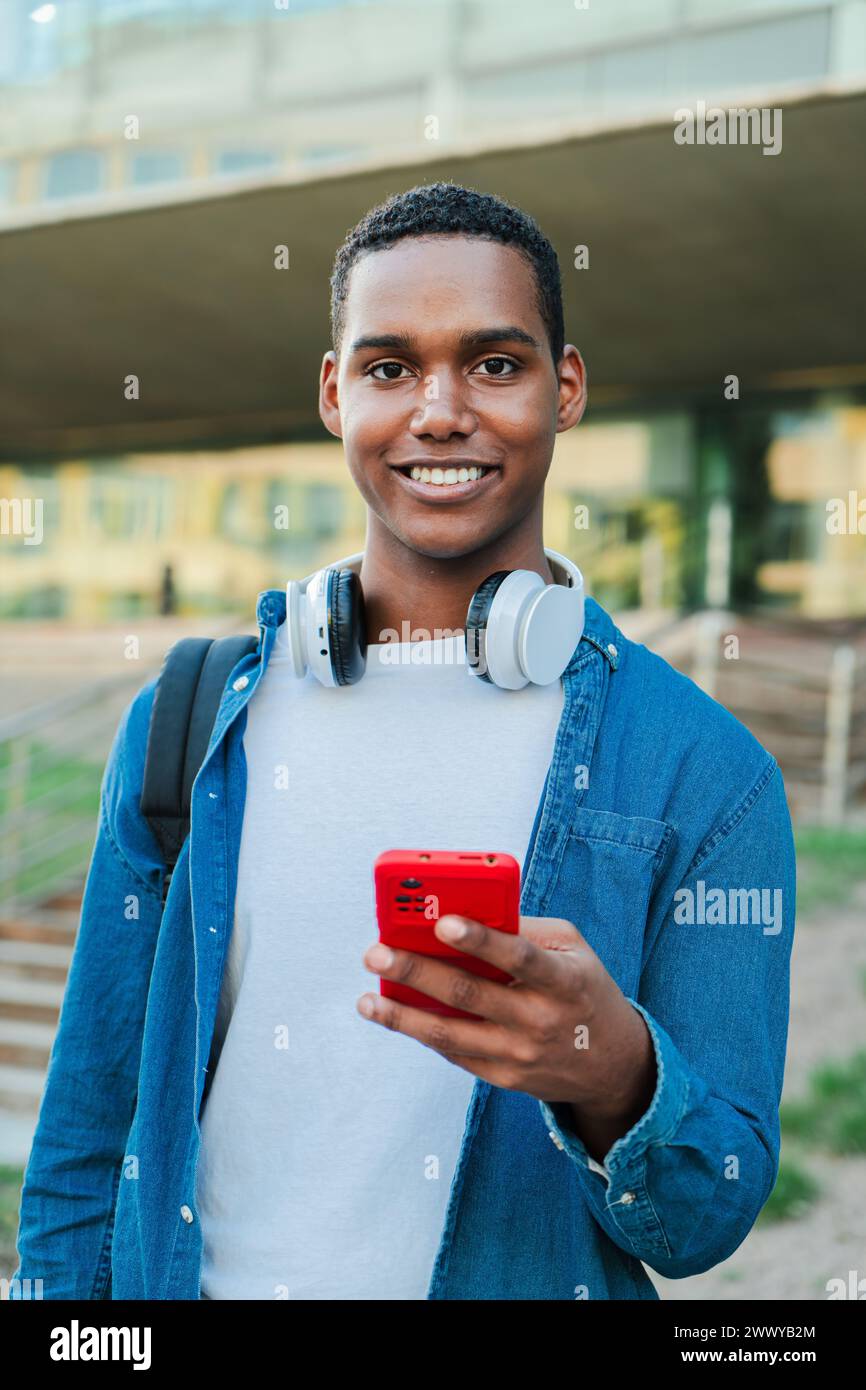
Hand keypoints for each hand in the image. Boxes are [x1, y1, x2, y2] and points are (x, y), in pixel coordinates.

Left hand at [358, 915, 655, 1155]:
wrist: (612, 1064)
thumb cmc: (584, 989)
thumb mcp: (571, 950)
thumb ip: (523, 930)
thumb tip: (464, 912)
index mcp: (564, 981)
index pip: (518, 957)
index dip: (480, 939)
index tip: (441, 922)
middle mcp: (541, 1021)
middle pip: (469, 995)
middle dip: (417, 972)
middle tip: (377, 953)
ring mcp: (520, 1055)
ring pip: (451, 1034)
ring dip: (403, 1016)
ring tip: (368, 998)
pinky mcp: (503, 1077)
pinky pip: (454, 1052)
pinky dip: (420, 1032)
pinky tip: (392, 1014)